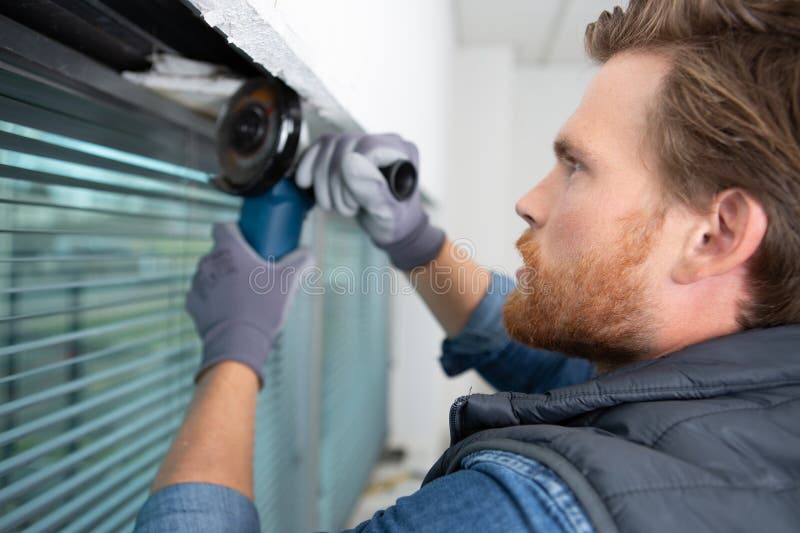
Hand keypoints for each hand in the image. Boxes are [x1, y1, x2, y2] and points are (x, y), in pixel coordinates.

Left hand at [185, 222, 310, 385]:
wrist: (237, 342)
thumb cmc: (263, 306)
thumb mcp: (288, 280)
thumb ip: (301, 260)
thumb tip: (308, 252)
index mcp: (229, 249)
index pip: (222, 227)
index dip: (234, 230)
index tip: (246, 240)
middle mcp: (208, 262)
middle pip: (217, 251)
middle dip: (231, 257)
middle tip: (250, 271)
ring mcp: (197, 283)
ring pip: (208, 272)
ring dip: (220, 277)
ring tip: (239, 292)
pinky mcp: (192, 304)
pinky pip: (201, 294)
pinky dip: (212, 298)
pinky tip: (226, 307)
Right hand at [295, 133, 444, 269]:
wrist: (389, 226)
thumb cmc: (394, 222)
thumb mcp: (387, 213)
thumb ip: (372, 189)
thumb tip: (350, 160)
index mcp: (402, 151)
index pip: (365, 146)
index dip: (350, 176)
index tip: (355, 202)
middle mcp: (384, 140)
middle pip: (343, 145)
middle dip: (335, 183)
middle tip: (347, 208)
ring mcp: (363, 142)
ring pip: (327, 145)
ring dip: (322, 180)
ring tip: (335, 203)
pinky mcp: (344, 150)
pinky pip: (319, 147)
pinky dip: (309, 167)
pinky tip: (308, 184)